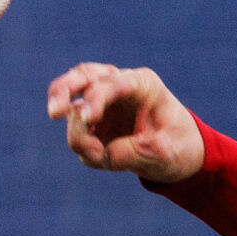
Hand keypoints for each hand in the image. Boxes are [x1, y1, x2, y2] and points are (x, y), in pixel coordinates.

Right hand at [46, 63, 203, 183]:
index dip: (96, 99)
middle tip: (54, 112)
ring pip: (72, 106)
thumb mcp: (165, 153)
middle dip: (63, 91)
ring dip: (77, 132)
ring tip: (96, 154)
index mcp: (142, 84)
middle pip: (80, 77)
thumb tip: (102, 154)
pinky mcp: (94, 123)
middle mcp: (118, 87)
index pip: (111, 83)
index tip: (88, 118)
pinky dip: (83, 146)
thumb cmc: (180, 146)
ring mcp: (102, 105)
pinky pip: (77, 132)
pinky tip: (102, 158)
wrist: (182, 156)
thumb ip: (132, 152)